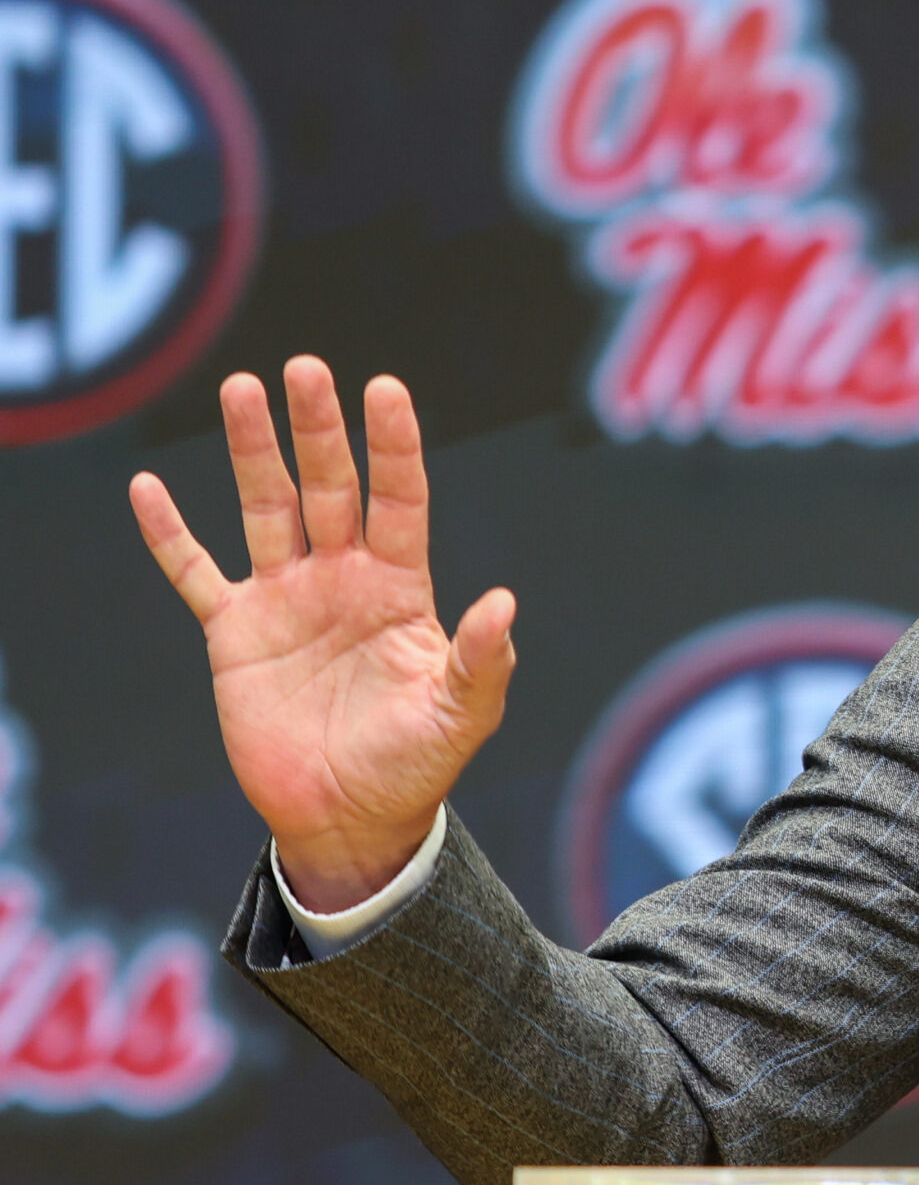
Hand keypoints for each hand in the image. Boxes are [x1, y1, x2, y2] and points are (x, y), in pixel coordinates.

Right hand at [129, 357, 515, 911]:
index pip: (399, 498)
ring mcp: (286, 599)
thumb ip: (482, 660)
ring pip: (265, 507)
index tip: (385, 388)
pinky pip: (197, 572)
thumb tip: (503, 604)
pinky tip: (149, 489)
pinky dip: (170, 534)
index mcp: (401, 586)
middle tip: (305, 367)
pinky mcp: (235, 634)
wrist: (352, 817)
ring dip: (252, 451)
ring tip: (242, 388)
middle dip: (318, 429)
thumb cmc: (417, 763)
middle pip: (328, 485)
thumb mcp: (461, 714)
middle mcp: (343, 577)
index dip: (392, 446)